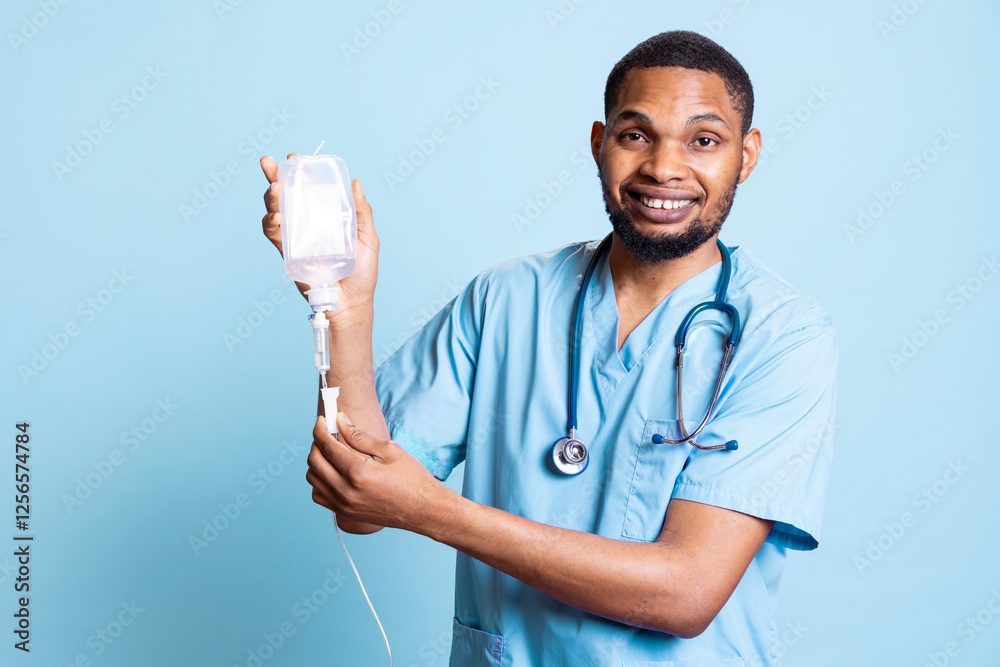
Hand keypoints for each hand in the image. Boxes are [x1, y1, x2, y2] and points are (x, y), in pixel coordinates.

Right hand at [260, 154, 379, 329]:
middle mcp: (308, 224)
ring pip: (276, 211)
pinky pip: (273, 236)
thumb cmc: (362, 274)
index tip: (295, 158)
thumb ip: (362, 213)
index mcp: (326, 216)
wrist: (352, 304)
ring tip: (275, 188)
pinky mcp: (289, 254)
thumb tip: (356, 183)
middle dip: (274, 176)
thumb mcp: (368, 239)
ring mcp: (296, 238)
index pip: (310, 189)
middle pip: (287, 195)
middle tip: (269, 162)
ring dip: (271, 198)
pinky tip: (276, 216)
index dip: (300, 172)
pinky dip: (271, 224)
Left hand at [305, 413, 445, 532]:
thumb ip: (360, 435)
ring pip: (312, 479)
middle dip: (317, 442)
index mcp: (358, 472)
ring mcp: (344, 505)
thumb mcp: (389, 450)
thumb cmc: (412, 479)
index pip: (326, 446)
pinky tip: (332, 472)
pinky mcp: (345, 513)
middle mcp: (346, 490)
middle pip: (314, 462)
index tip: (322, 420)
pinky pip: (319, 496)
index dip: (320, 429)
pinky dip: (319, 481)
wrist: (423, 509)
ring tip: (330, 452)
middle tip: (327, 433)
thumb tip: (340, 420)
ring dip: (316, 462)